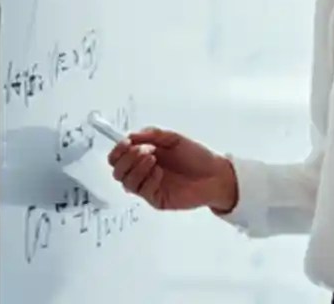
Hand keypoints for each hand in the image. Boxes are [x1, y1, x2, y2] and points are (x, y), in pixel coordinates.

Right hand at [107, 127, 237, 211]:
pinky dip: (149, 179)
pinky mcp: (156, 199)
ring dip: (136, 168)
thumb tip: (130, 135)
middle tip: (142, 151)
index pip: (118, 157)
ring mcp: (149, 186)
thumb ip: (152, 134)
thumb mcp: (174, 138)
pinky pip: (143, 191)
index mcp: (144, 156)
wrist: (215, 174)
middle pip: (117, 171)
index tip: (126, 143)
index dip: (117, 150)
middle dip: (126, 159)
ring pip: (126, 183)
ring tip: (153, 159)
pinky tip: (160, 172)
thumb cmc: (197, 157)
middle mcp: (144, 172)